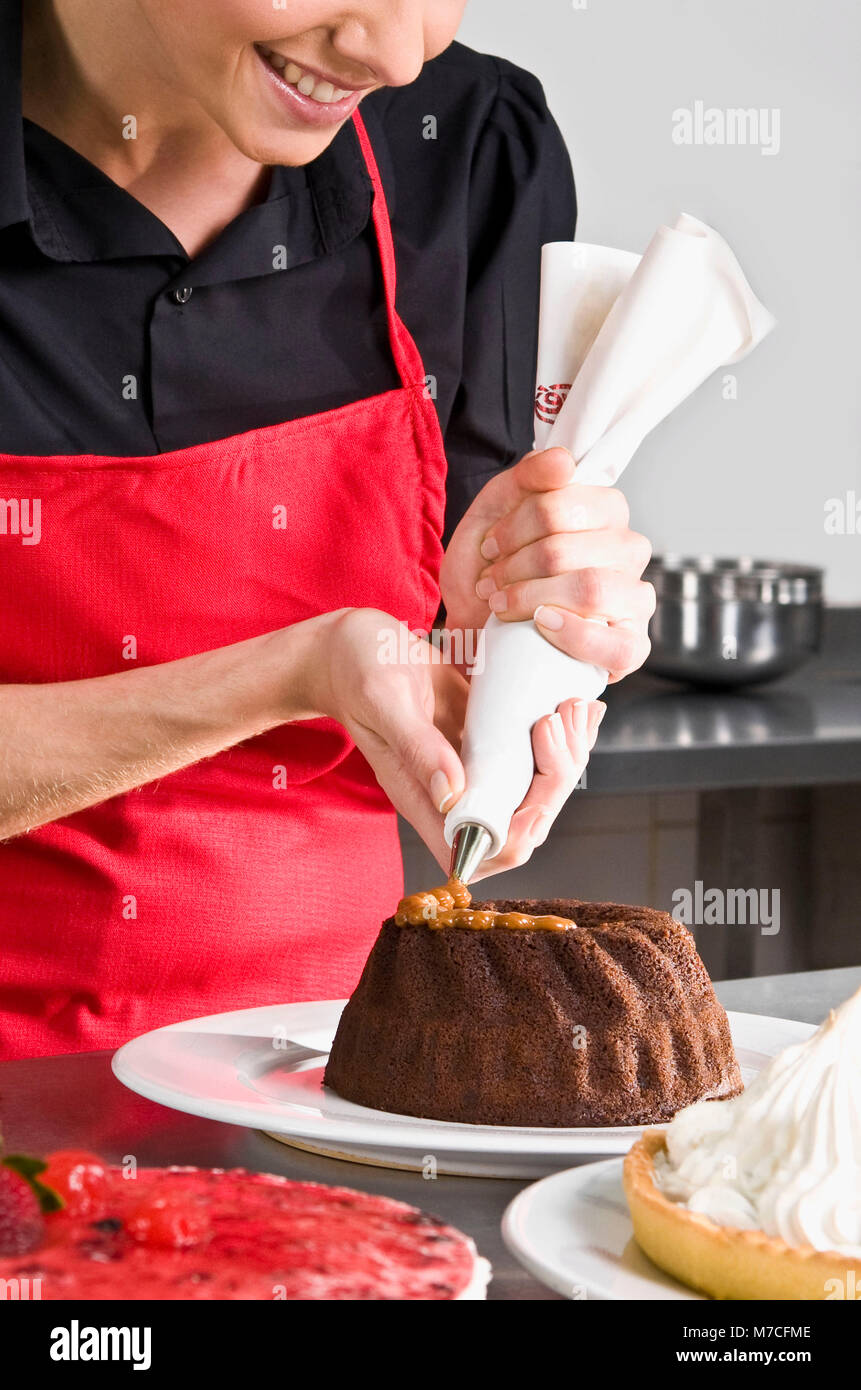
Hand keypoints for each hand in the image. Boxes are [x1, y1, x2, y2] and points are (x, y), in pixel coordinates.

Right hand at [302, 609, 604, 878]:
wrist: (352, 643)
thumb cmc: (355, 670)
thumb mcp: (384, 699)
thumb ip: (417, 747)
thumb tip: (453, 797)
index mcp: (423, 798)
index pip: (481, 852)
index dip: (517, 834)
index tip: (534, 785)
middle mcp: (454, 791)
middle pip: (523, 823)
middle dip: (555, 782)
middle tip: (559, 723)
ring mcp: (473, 765)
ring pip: (535, 789)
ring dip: (566, 756)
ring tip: (574, 709)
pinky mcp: (486, 737)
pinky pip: (533, 753)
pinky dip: (561, 734)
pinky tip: (578, 704)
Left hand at [440, 446, 654, 681]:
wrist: (477, 623)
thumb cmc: (495, 564)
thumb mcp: (499, 506)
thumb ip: (529, 475)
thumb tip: (565, 463)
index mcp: (606, 510)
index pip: (561, 507)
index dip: (515, 529)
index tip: (490, 545)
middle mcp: (628, 549)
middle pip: (566, 551)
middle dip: (514, 569)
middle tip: (491, 581)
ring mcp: (635, 598)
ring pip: (590, 589)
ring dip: (530, 599)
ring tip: (503, 605)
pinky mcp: (631, 645)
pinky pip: (619, 646)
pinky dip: (574, 636)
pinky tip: (542, 626)